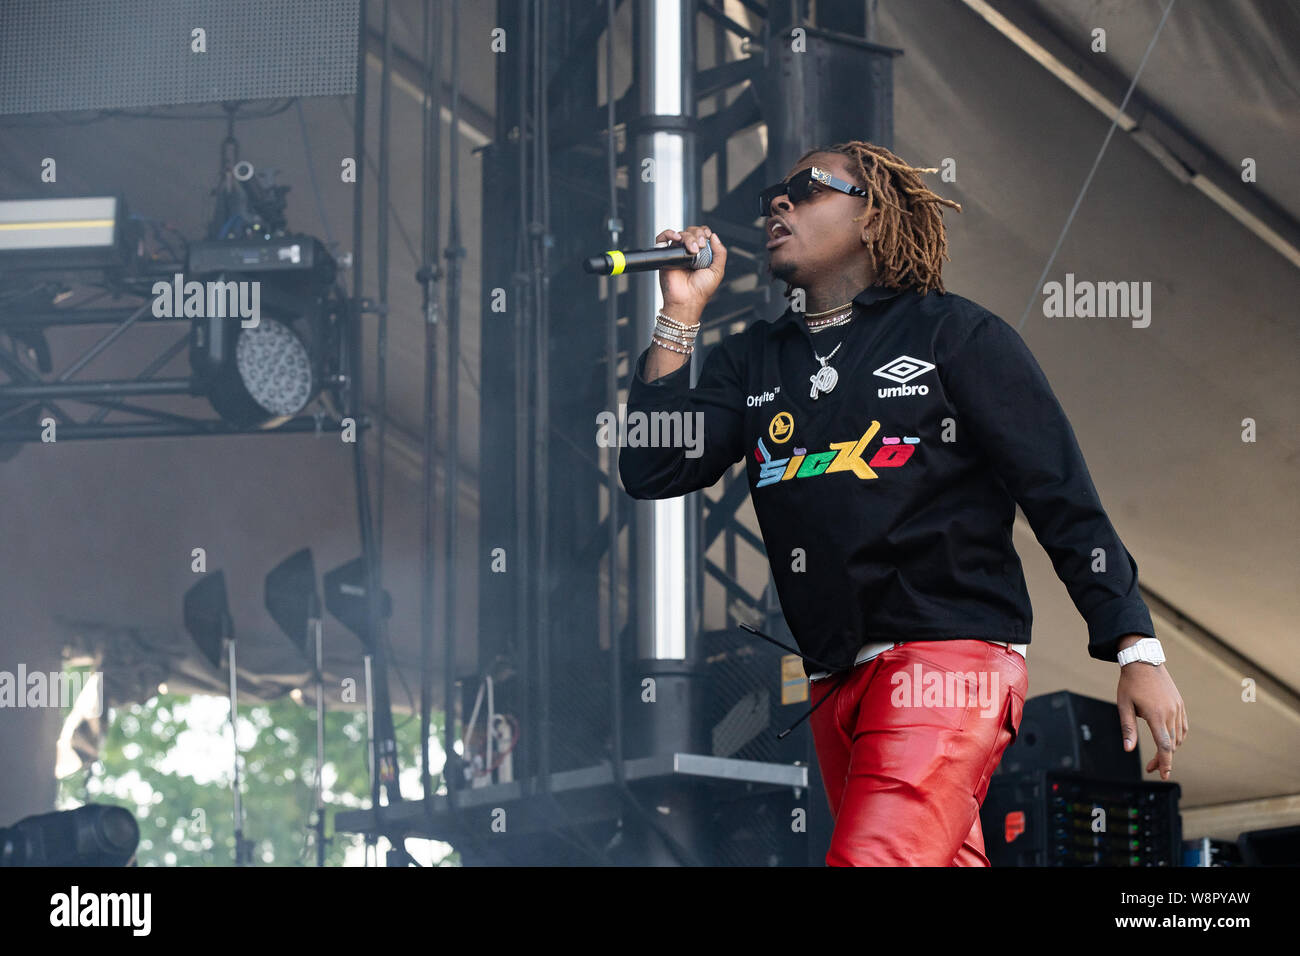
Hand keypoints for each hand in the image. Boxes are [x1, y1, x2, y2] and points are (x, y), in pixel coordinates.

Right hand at [655, 225, 726, 319]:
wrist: (687, 300)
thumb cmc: (701, 290)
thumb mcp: (718, 271)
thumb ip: (720, 253)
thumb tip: (714, 237)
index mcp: (702, 255)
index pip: (702, 234)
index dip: (705, 232)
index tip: (708, 237)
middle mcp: (689, 253)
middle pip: (692, 231)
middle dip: (698, 234)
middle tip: (700, 246)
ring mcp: (678, 254)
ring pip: (680, 234)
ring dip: (688, 237)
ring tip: (693, 250)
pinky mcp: (666, 256)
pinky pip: (662, 239)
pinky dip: (668, 234)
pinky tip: (676, 238)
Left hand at [1115, 636, 1186, 779]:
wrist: (1143, 661)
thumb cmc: (1130, 683)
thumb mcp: (1124, 706)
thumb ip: (1128, 729)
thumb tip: (1128, 749)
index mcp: (1156, 715)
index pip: (1164, 747)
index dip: (1165, 763)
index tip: (1163, 775)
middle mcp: (1171, 713)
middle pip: (1172, 745)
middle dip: (1163, 759)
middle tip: (1151, 768)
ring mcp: (1178, 708)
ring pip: (1179, 737)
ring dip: (1170, 749)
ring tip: (1158, 755)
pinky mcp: (1180, 704)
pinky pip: (1183, 726)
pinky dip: (1177, 737)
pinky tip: (1169, 740)